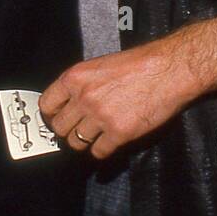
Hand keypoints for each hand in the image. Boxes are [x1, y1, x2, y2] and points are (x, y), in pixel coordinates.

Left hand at [40, 36, 197, 159]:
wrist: (169, 70)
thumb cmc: (140, 63)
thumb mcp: (101, 65)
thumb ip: (82, 84)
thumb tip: (71, 103)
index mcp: (75, 78)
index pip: (47, 105)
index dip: (52, 114)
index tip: (58, 118)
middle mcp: (83, 98)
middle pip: (60, 128)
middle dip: (68, 130)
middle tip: (79, 129)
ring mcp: (100, 117)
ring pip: (76, 142)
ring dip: (85, 141)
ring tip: (96, 136)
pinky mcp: (119, 133)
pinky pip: (99, 152)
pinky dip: (103, 150)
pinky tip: (110, 142)